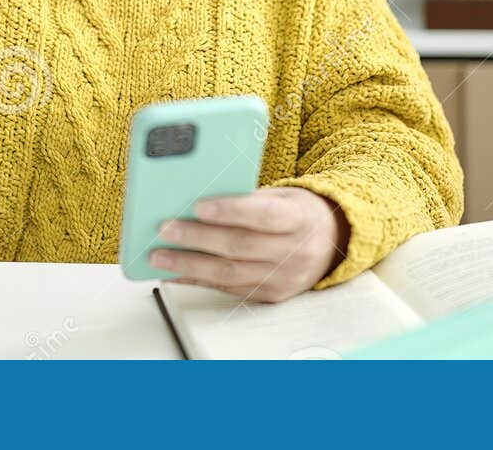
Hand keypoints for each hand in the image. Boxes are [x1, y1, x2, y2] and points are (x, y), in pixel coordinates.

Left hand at [151, 186, 349, 302]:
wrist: (332, 242)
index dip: (230, 211)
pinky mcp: (271, 296)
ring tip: (160, 256)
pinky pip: (229, 290)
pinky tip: (176, 273)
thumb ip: (247, 199)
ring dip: (190, 266)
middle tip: (165, 229)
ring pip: (230, 274)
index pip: (263, 216)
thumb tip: (196, 203)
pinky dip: (199, 281)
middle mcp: (295, 252)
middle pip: (240, 247)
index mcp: (300, 219)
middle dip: (198, 238)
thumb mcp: (281, 196)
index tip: (198, 206)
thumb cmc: (297, 212)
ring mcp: (284, 278)